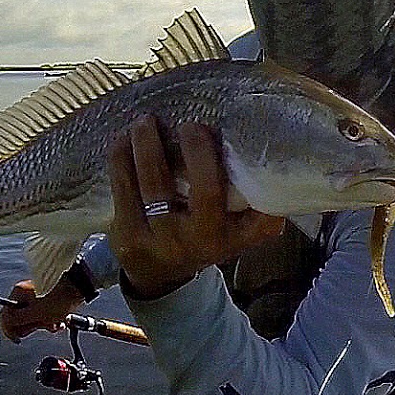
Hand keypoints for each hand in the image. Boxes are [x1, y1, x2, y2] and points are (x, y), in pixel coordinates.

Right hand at [0, 279, 84, 342]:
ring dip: (45, 324)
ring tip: (56, 322)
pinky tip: (60, 320)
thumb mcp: (34, 313)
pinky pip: (44, 316)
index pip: (5, 316)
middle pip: (21, 319)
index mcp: (17, 294)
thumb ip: (16, 320)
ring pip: (34, 319)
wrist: (79, 288)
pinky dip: (51, 320)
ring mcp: (35, 298)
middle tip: (44, 324)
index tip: (18, 339)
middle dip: (34, 326)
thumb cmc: (59, 298)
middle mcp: (24, 295)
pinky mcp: (46, 301)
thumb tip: (5, 326)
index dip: (10, 330)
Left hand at [109, 115, 283, 299]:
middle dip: (199, 151)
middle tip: (191, 124)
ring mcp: (165, 241)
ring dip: (149, 146)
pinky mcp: (129, 237)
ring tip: (146, 121)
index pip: (262, 213)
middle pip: (207, 192)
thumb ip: (257, 200)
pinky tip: (123, 140)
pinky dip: (122, 159)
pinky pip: (124, 190)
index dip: (259, 180)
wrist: (160, 274)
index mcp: (238, 236)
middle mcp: (205, 241)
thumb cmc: (206, 232)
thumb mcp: (238, 227)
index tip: (250, 145)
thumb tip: (273, 149)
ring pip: (157, 186)